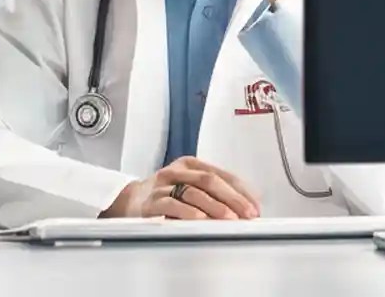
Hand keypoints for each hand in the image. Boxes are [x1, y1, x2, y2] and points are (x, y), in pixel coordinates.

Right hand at [99, 156, 260, 219]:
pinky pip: (172, 205)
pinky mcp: (151, 202)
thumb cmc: (164, 195)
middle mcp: (176, 172)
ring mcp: (162, 186)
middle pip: (209, 181)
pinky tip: (201, 220)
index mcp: (189, 165)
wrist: (128, 201)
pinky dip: (189, 213)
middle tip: (248, 214)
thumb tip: (243, 210)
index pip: (222, 174)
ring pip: (193, 192)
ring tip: (229, 219)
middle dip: (232, 198)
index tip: (255, 207)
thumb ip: (212, 193)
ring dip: (214, 207)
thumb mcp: (187, 186)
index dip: (241, 190)